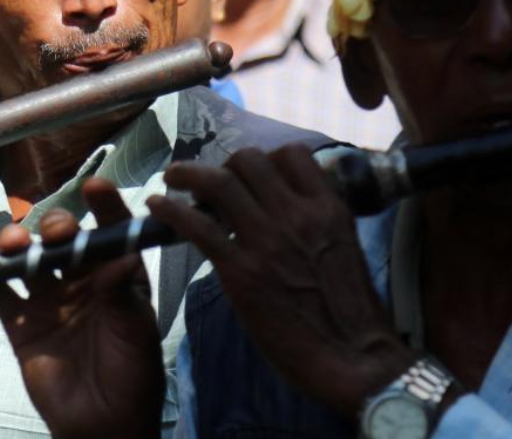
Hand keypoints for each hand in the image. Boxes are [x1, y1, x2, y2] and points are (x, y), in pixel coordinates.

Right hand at [0, 178, 164, 438]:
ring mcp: (48, 298)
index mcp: (118, 274)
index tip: (94, 187)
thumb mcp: (136, 332)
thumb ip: (122, 294)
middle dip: (53, 226)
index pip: (111, 229)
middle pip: (62, 237)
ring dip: (15, 243)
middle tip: (52, 232)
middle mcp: (81, 279)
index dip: (104, 206)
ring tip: (10, 245)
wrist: (102, 427)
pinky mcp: (21, 322)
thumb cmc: (133, 377)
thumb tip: (122, 258)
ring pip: (26, 256)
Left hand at [154, 145, 416, 420]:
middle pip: (249, 161)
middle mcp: (297, 215)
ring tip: (173, 176)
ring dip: (189, 173)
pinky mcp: (241, 271)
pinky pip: (198, 226)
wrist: (354, 357)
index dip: (266, 159)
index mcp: (328, 208)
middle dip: (225, 166)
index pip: (292, 154)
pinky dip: (172, 211)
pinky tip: (157, 207)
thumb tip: (292, 212)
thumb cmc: (353, 312)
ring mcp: (267, 240)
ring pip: (220, 183)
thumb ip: (317, 223)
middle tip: (212, 183)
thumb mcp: (345, 247)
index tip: (252, 174)